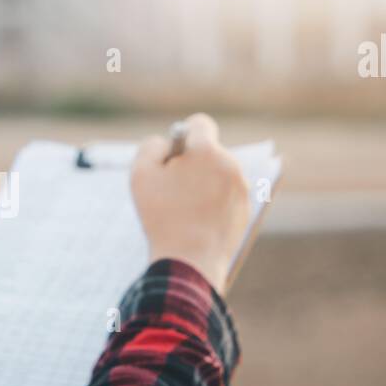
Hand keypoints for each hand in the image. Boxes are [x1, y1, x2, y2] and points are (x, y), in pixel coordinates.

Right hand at [130, 113, 249, 292]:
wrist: (190, 261)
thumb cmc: (163, 216)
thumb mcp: (141, 174)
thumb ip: (151, 147)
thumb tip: (165, 144)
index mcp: (207, 151)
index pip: (200, 124)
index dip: (182, 135)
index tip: (173, 154)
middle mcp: (231, 165)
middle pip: (208, 152)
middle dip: (191, 164)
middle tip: (171, 189)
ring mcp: (241, 189)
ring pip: (217, 176)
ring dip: (202, 185)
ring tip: (182, 211)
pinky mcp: (244, 211)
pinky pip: (225, 198)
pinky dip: (212, 205)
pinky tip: (195, 224)